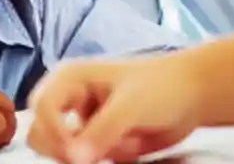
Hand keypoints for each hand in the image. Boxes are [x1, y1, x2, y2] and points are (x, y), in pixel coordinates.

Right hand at [27, 53, 203, 163]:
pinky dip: (105, 158)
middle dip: (65, 147)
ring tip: (120, 144)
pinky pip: (86, 160)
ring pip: (61, 151)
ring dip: (87, 155)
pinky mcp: (96, 142)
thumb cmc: (161, 87)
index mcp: (69, 79)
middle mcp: (69, 100)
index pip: (41, 107)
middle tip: (94, 153)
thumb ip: (101, 131)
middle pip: (41, 133)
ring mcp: (82, 123)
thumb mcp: (131, 106)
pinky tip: (131, 145)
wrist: (193, 96)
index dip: (54, 132)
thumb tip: (73, 159)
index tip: (76, 152)